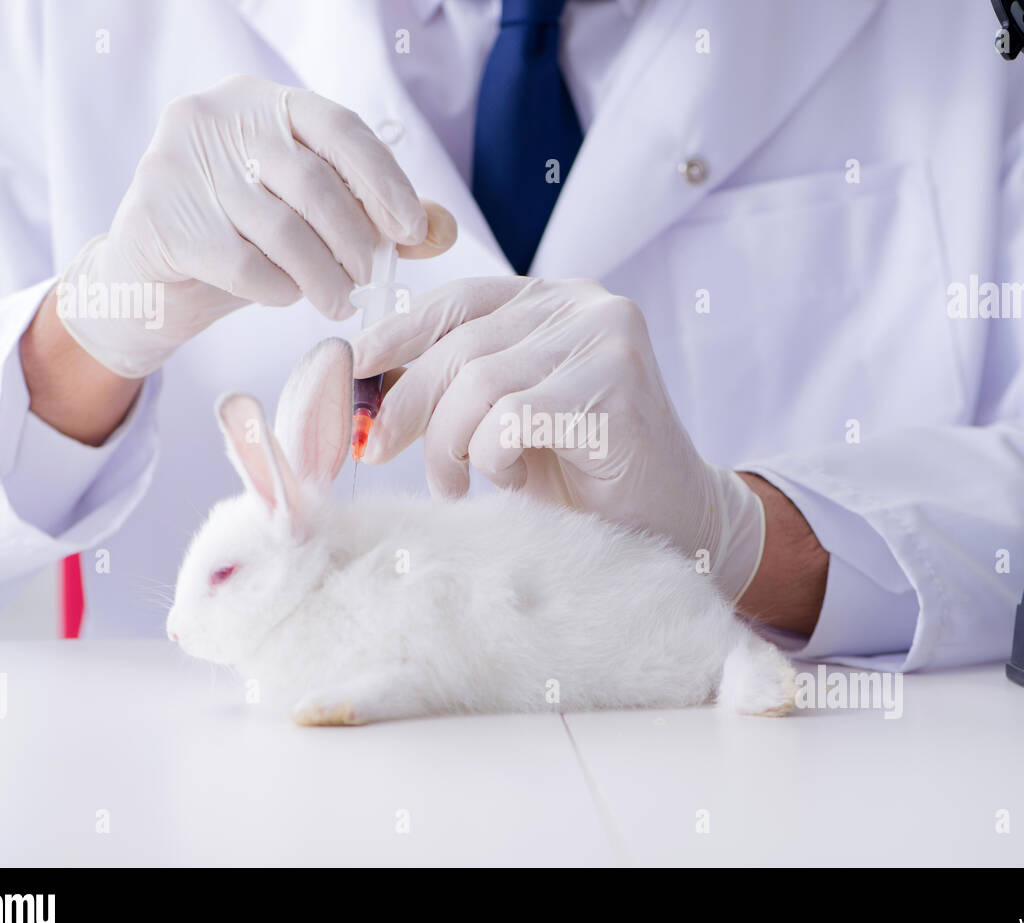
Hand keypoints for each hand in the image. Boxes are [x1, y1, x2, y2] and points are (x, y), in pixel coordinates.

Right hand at [55, 74, 454, 377]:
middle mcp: (215, 116)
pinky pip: (244, 264)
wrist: (152, 280)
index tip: (411, 233)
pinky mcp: (158, 215)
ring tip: (338, 299)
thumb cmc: (243, 239)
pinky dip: (277, 288)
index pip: (340, 128)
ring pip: (283, 230)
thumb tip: (445, 230)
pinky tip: (284, 295)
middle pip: (315, 183)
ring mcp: (178, 161)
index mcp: (262, 100)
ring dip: (324, 277)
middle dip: (356, 242)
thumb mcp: (312, 218)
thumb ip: (375, 215)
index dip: (386, 182)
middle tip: (369, 280)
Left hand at [352, 277, 770, 601]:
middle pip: (459, 344)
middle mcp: (585, 304)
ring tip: (460, 483)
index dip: (394, 336)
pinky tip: (510, 480)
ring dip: (449, 446)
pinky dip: (491, 458)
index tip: (349, 372)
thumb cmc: (581, 474)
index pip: (456, 301)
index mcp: (554, 299)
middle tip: (380, 451)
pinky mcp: (617, 388)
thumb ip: (453, 385)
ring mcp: (607, 340)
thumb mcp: (504, 415)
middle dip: (406, 405)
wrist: (674, 522)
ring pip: (478, 384)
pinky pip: (511, 419)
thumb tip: (362, 382)